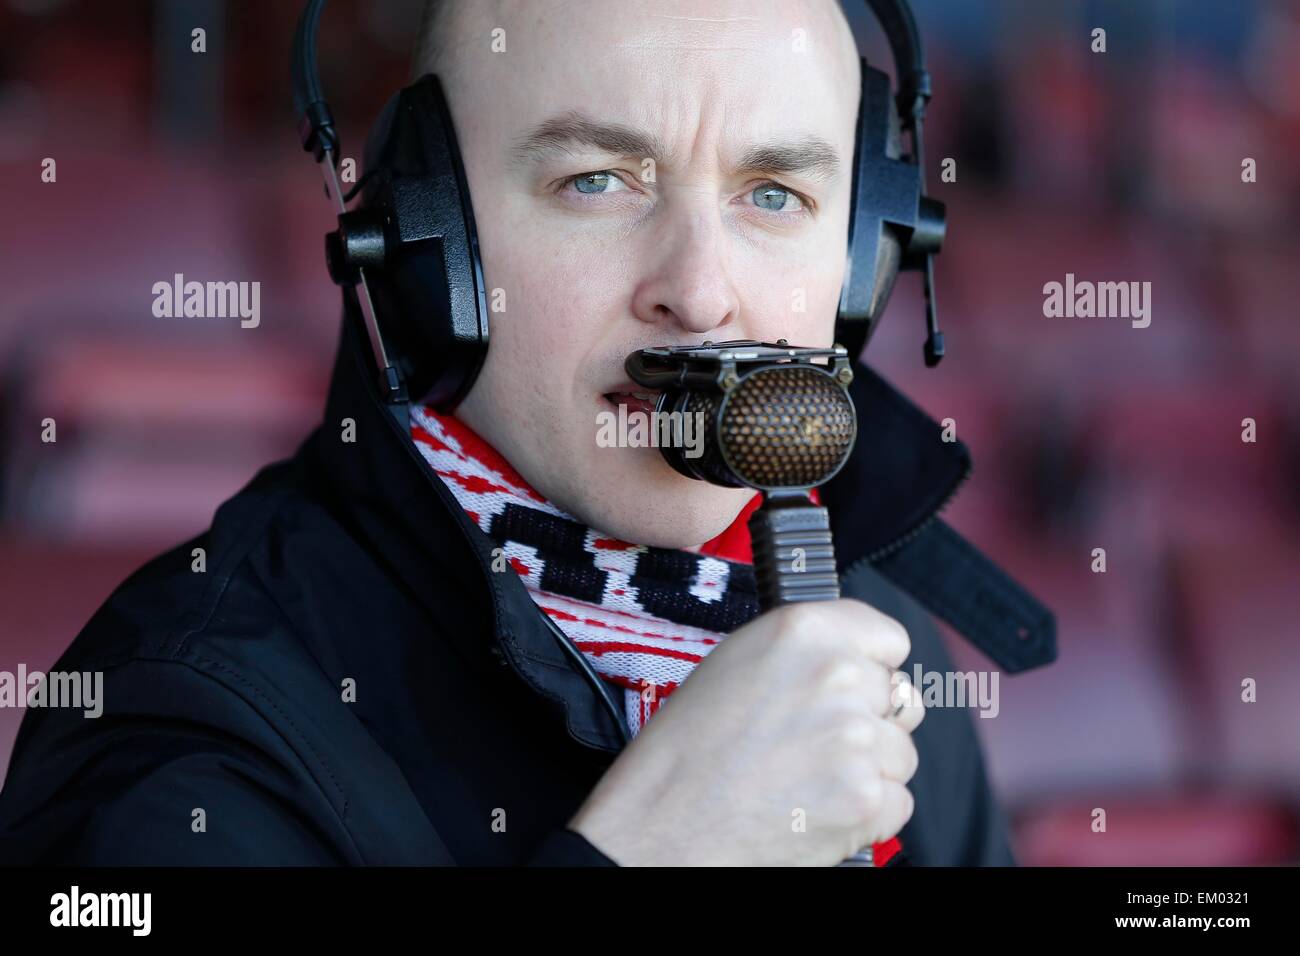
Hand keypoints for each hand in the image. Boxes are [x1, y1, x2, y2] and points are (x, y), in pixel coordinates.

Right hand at [568, 598, 924, 864]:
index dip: (871, 666)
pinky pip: (897, 800)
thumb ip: (808, 651)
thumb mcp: (739, 660)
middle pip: (899, 698)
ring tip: (805, 778)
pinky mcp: (866, 799)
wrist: (664, 821)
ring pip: (900, 752)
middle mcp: (839, 676)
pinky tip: (814, 806)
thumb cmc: (689, 745)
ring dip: (867, 768)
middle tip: (813, 741)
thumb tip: (860, 664)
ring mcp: (857, 739)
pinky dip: (865, 812)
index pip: (889, 638)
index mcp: (805, 631)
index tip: (853, 684)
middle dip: (869, 721)